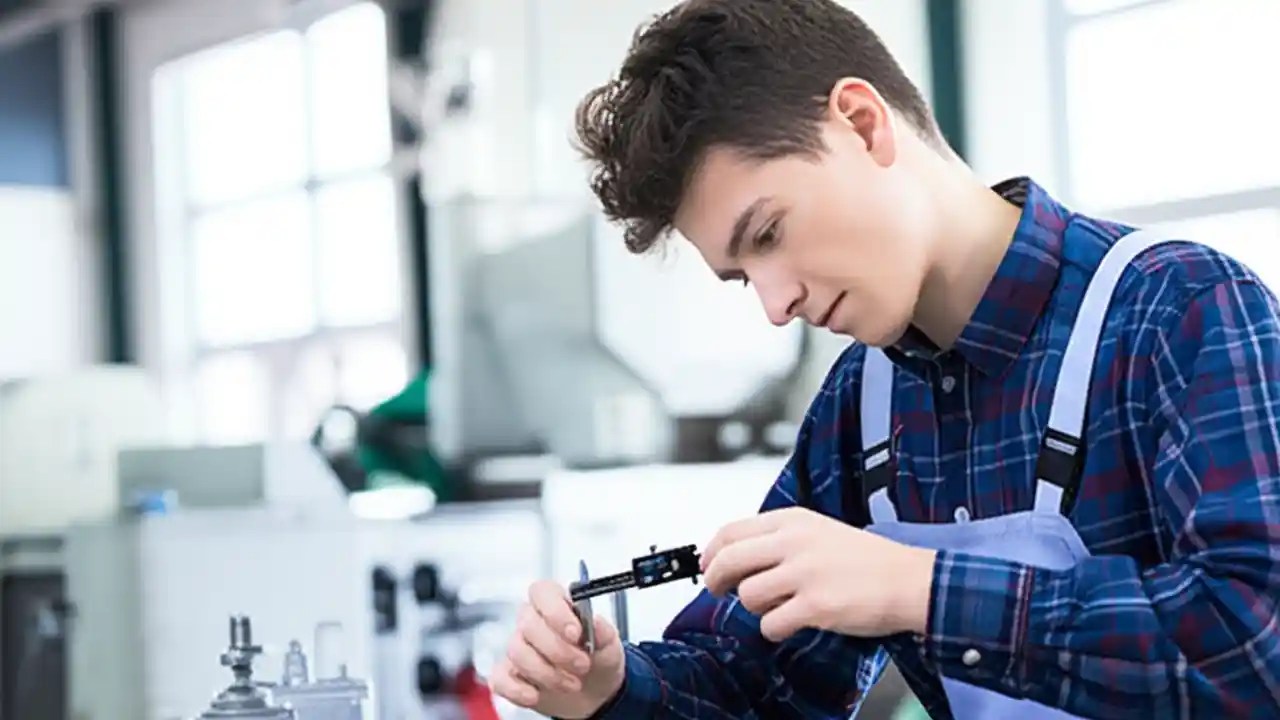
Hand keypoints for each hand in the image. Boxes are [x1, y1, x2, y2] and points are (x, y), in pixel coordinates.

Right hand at [489, 580, 625, 718]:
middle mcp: (533, 622)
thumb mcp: (609, 644)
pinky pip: (501, 679)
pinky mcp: (509, 675)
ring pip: (518, 653)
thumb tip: (595, 622)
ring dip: (548, 673)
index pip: (542, 592)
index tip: (575, 633)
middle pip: (529, 624)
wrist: (595, 693)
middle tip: (583, 665)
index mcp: (556, 605)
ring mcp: (519, 648)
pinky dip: (517, 690)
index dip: (555, 611)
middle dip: (558, 650)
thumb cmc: (597, 659)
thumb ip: (604, 631)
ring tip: (573, 684)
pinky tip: (536, 694)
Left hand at [700, 506, 936, 641]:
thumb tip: (736, 557)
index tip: (707, 566)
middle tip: (718, 591)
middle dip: (715, 580)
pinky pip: (770, 624)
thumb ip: (779, 540)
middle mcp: (794, 542)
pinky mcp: (815, 606)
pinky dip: (774, 630)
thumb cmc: (867, 560)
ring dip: (756, 607)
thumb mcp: (818, 531)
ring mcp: (804, 574)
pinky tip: (791, 624)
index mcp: (793, 520)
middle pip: (729, 560)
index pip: (731, 531)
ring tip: (779, 606)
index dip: (711, 552)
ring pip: (747, 595)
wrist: (909, 580)